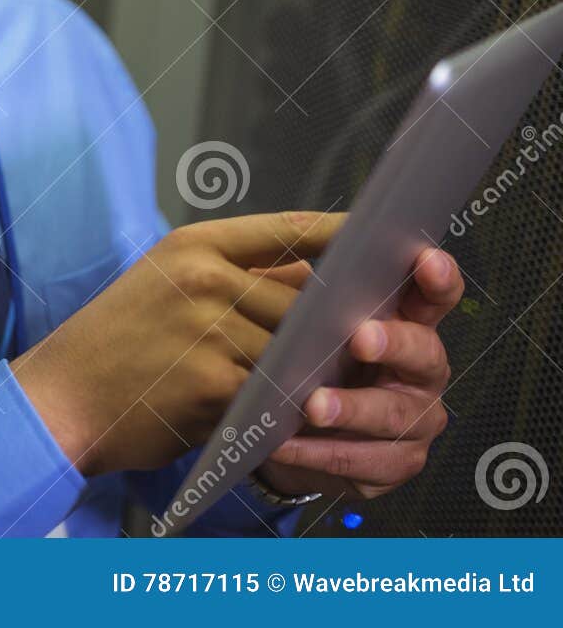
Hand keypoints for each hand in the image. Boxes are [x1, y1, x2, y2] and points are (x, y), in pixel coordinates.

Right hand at [12, 211, 340, 476]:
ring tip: (333, 383)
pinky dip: (290, 405)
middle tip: (371, 338)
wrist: (61, 397)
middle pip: (307, 297)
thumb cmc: (116, 343)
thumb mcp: (165, 285)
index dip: (343, 236)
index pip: (289, 229)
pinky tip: (297, 416)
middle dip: (338, 322)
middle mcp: (203, 278)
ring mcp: (208, 330)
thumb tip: (317, 280)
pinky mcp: (214, 383)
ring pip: (298, 349)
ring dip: (318, 369)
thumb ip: (236, 277)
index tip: (382, 240)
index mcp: (194, 245)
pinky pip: (276, 393)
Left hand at [258, 248, 462, 500]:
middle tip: (360, 339)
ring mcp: (414, 421)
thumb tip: (292, 258)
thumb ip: (306, 292)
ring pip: (394, 416)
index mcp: (405, 325)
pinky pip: (364, 462)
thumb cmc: (304, 359)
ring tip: (312, 406)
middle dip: (395, 344)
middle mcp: (420, 373)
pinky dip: (321, 454)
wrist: (289, 432)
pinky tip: (286, 444)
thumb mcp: (302, 321)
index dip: (438, 279)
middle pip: (425, 354)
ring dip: (352, 410)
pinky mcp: (392, 464)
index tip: (426, 260)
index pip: (433, 297)